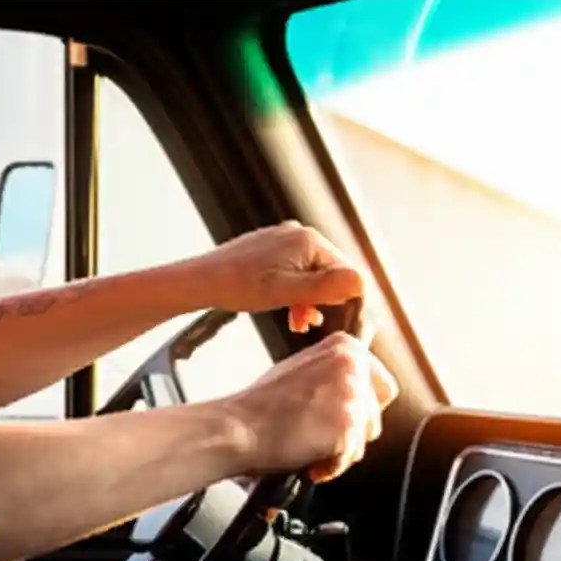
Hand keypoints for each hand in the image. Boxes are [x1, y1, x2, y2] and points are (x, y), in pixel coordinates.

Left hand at [188, 220, 362, 332]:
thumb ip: (323, 288)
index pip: (347, 272)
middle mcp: (300, 234)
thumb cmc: (237, 287)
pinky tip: (291, 313)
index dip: (347, 302)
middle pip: (332, 273)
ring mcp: (285, 240)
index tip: (339, 326)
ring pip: (314, 275)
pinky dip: (298, 294)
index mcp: (309, 240)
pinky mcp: (273, 250)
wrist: (200, 281)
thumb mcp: (284, 292)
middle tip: (311, 326)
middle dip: (326, 302)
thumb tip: (361, 283)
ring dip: (311, 302)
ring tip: (299, 323)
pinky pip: (297, 273)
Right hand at [223, 331, 397, 482]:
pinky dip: (332, 465)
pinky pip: (352, 456)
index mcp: (345, 346)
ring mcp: (353, 395)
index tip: (335, 415)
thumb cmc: (261, 405)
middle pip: (376, 411)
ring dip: (341, 447)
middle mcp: (354, 365)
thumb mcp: (303, 369)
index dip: (359, 406)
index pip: (380, 383)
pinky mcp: (348, 426)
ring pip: (367, 435)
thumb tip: (354, 389)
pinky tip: (309, 459)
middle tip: (321, 432)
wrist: (239, 427)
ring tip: (310, 445)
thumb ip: (333, 374)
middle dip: (352, 428)